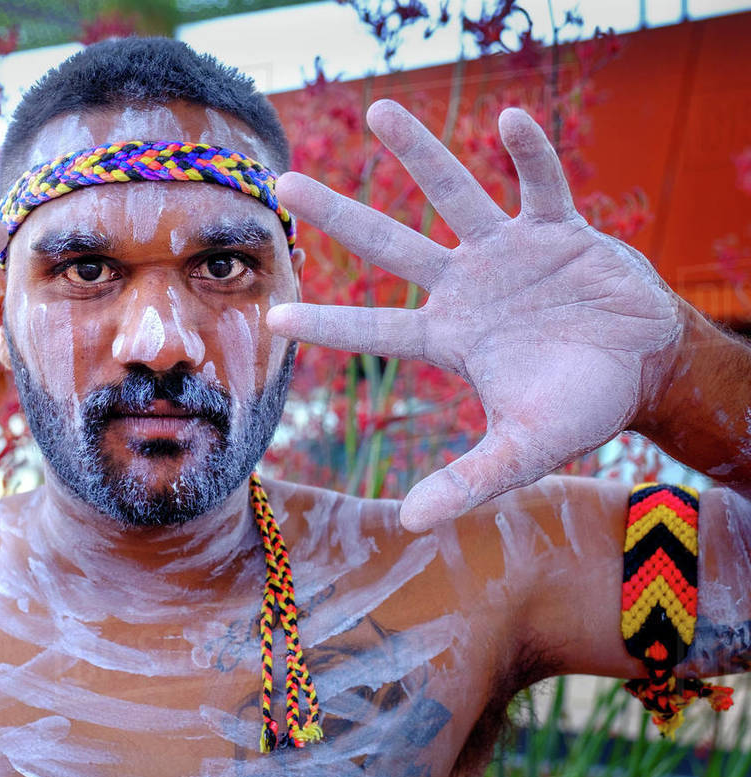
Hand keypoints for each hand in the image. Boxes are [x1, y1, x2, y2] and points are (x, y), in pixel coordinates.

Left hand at [267, 100, 681, 530]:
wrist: (646, 367)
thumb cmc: (580, 406)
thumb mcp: (525, 448)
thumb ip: (471, 479)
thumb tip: (409, 523)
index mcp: (450, 337)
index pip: (375, 331)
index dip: (327, 324)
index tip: (273, 316)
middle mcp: (465, 287)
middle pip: (389, 244)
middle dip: (338, 217)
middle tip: (282, 184)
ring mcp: (507, 252)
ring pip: (453, 193)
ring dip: (419, 154)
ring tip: (379, 110)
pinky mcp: (558, 228)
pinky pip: (540, 183)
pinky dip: (529, 155)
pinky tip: (508, 121)